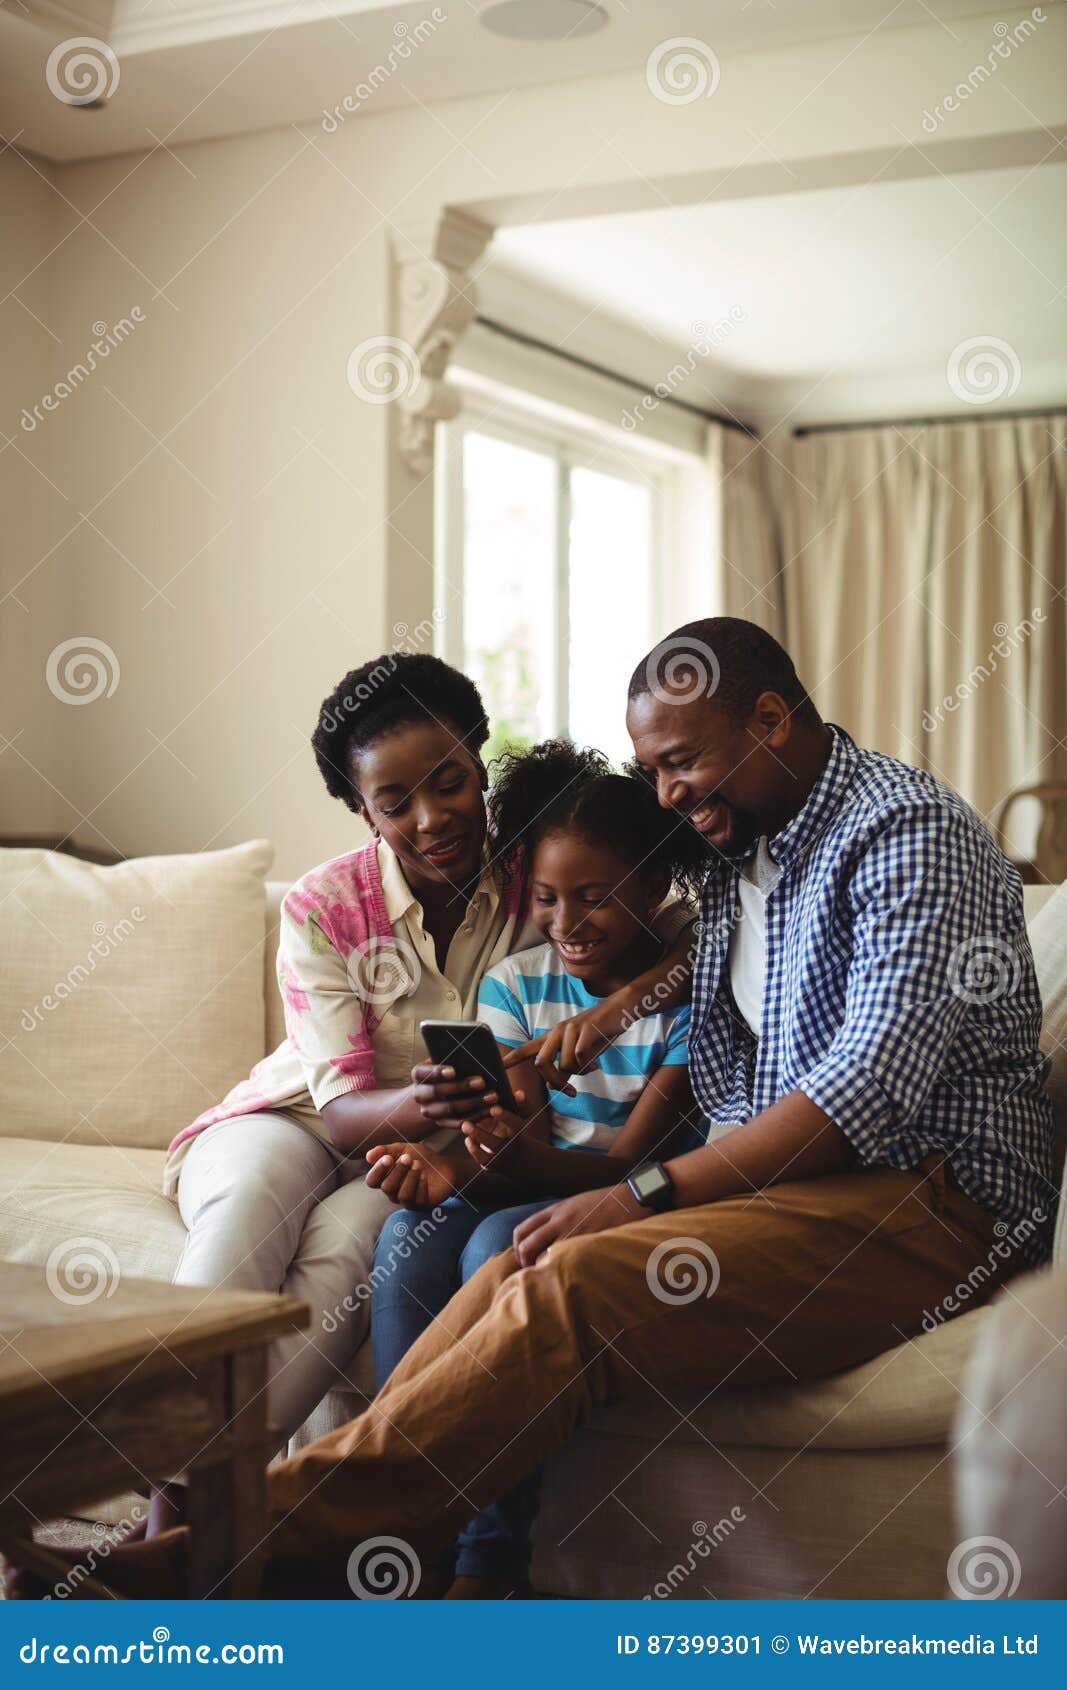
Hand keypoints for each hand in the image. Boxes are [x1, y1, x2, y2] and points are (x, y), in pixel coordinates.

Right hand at [365, 1141, 457, 1206]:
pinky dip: (420, 1185)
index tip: (388, 1158)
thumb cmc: (420, 1158)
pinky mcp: (422, 1205)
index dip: (377, 1171)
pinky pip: (417, 1200)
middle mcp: (394, 1192)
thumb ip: (385, 1151)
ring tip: (418, 1165)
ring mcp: (407, 1201)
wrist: (443, 1165)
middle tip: (408, 1158)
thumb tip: (368, 1156)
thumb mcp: (403, 1149)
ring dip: (410, 1178)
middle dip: (397, 1171)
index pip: (372, 1181)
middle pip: (386, 1187)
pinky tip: (425, 1175)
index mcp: (385, 1179)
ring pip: (402, 1195)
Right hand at [410, 1062, 497, 1131]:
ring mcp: (429, 1111)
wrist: (432, 1098)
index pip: (422, 1072)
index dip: (437, 1072)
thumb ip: (460, 1057)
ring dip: (472, 1103)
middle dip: (460, 1086)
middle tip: (481, 1081)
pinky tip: (490, 1110)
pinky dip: (475, 1117)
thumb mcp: (445, 1064)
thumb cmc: (444, 1074)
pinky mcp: (441, 1123)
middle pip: (437, 1091)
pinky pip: (458, 1122)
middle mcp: (420, 1094)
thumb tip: (489, 1048)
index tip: (453, 1071)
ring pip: (449, 1108)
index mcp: (418, 1075)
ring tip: (492, 1096)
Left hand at [461, 1094, 525, 1171]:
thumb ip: (517, 1105)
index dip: (505, 1117)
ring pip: (488, 1157)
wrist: (521, 1157)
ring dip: (475, 1147)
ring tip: (466, 1133)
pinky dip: (475, 1152)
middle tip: (465, 1125)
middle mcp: (512, 1148)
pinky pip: (484, 1164)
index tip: (493, 1109)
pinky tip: (469, 1141)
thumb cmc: (515, 1130)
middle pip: (497, 1144)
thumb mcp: (518, 1118)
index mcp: (519, 1133)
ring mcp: (502, 1160)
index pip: (515, 1125)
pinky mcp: (494, 1167)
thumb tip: (520, 1093)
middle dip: (481, 1135)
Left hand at [502, 999, 625, 1092]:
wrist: (621, 1008)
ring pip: (564, 1064)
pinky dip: (588, 1065)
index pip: (528, 1048)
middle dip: (554, 1081)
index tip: (501, 1065)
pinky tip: (597, 1063)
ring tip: (591, 1067)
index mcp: (554, 1036)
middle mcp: (558, 1031)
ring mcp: (571, 1029)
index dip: (513, 1057)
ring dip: (579, 1072)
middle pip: (541, 1063)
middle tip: (570, 1091)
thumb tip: (551, 1086)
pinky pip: (580, 1057)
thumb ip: (564, 1068)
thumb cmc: (599, 1033)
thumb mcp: (581, 1052)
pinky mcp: (586, 1030)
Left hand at [512, 1182, 646, 1266]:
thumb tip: (546, 1241)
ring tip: (551, 1278)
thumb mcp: (576, 1204)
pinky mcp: (589, 1243)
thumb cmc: (606, 1203)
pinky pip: (567, 1261)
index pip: (522, 1229)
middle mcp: (560, 1221)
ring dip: (543, 1270)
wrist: (631, 1198)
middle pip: (526, 1245)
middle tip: (534, 1272)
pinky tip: (568, 1277)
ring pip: (543, 1257)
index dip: (517, 1247)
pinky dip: (562, 1271)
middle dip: (524, 1263)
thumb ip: (559, 1220)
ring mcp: (574, 1232)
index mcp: (555, 1210)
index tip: (524, 1258)